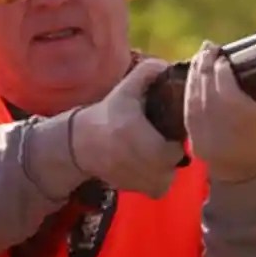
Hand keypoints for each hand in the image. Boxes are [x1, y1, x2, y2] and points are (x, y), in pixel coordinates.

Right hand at [69, 57, 187, 197]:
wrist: (80, 142)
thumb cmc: (108, 114)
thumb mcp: (125, 90)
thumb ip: (146, 74)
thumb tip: (166, 66)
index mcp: (135, 134)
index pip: (173, 148)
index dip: (176, 139)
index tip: (170, 131)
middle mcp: (134, 158)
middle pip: (171, 165)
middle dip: (172, 154)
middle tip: (165, 142)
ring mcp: (132, 176)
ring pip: (166, 179)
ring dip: (166, 169)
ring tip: (158, 156)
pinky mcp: (129, 187)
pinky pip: (156, 190)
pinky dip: (157, 182)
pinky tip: (149, 168)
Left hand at [184, 41, 255, 182]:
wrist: (244, 168)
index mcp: (239, 110)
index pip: (223, 77)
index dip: (220, 62)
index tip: (222, 52)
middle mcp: (217, 116)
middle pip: (205, 80)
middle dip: (204, 61)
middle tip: (208, 46)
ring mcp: (200, 125)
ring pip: (193, 91)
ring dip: (195, 71)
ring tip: (200, 57)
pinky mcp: (190, 131)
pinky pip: (186, 104)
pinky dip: (189, 88)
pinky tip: (193, 77)